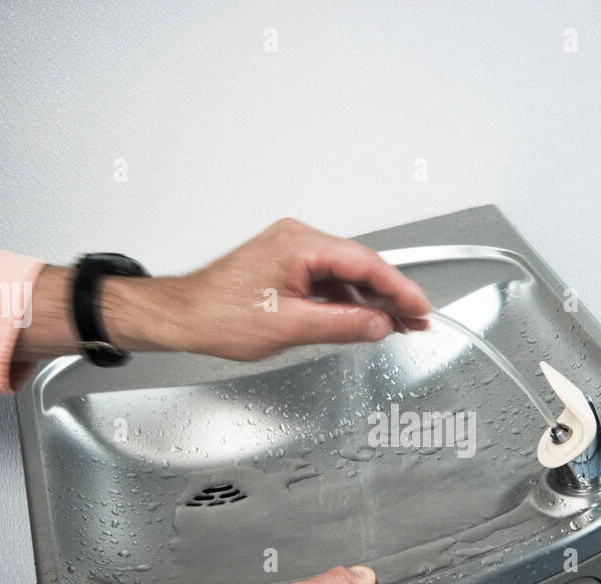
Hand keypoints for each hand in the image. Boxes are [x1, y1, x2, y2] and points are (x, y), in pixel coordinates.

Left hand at [18, 219, 431, 362]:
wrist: (181, 316)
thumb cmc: (219, 315)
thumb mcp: (290, 327)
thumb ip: (342, 325)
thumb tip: (379, 324)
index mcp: (300, 244)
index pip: (366, 264)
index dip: (399, 289)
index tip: (420, 307)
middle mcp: (298, 240)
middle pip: (359, 266)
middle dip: (390, 295)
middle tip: (416, 320)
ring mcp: (291, 252)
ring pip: (345, 275)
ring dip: (370, 301)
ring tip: (395, 325)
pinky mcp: (285, 267)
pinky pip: (327, 281)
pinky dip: (347, 302)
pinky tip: (361, 320)